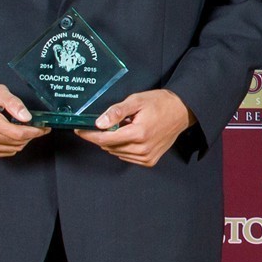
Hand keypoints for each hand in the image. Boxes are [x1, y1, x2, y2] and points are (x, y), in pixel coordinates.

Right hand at [0, 82, 47, 156]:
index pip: (17, 133)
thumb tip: (27, 117)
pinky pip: (4, 153)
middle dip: (31, 135)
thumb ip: (14, 103)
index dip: (34, 132)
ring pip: (12, 149)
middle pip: (16, 142)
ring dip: (22, 141)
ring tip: (23, 129)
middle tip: (36, 126)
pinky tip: (12, 135)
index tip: (44, 128)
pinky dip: (12, 145)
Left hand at [74, 89, 195, 166]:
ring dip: (114, 142)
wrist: (182, 111)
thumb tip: (99, 123)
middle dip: (103, 135)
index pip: (104, 139)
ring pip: (116, 153)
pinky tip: (131, 137)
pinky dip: (123, 148)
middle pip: (109, 146)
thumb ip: (117, 112)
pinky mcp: (149, 161)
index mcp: (138, 133)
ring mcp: (146, 157)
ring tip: (125, 127)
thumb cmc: (160, 103)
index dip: (89, 135)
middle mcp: (142, 149)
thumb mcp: (137, 100)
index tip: (80, 130)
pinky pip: (126, 157)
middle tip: (109, 122)